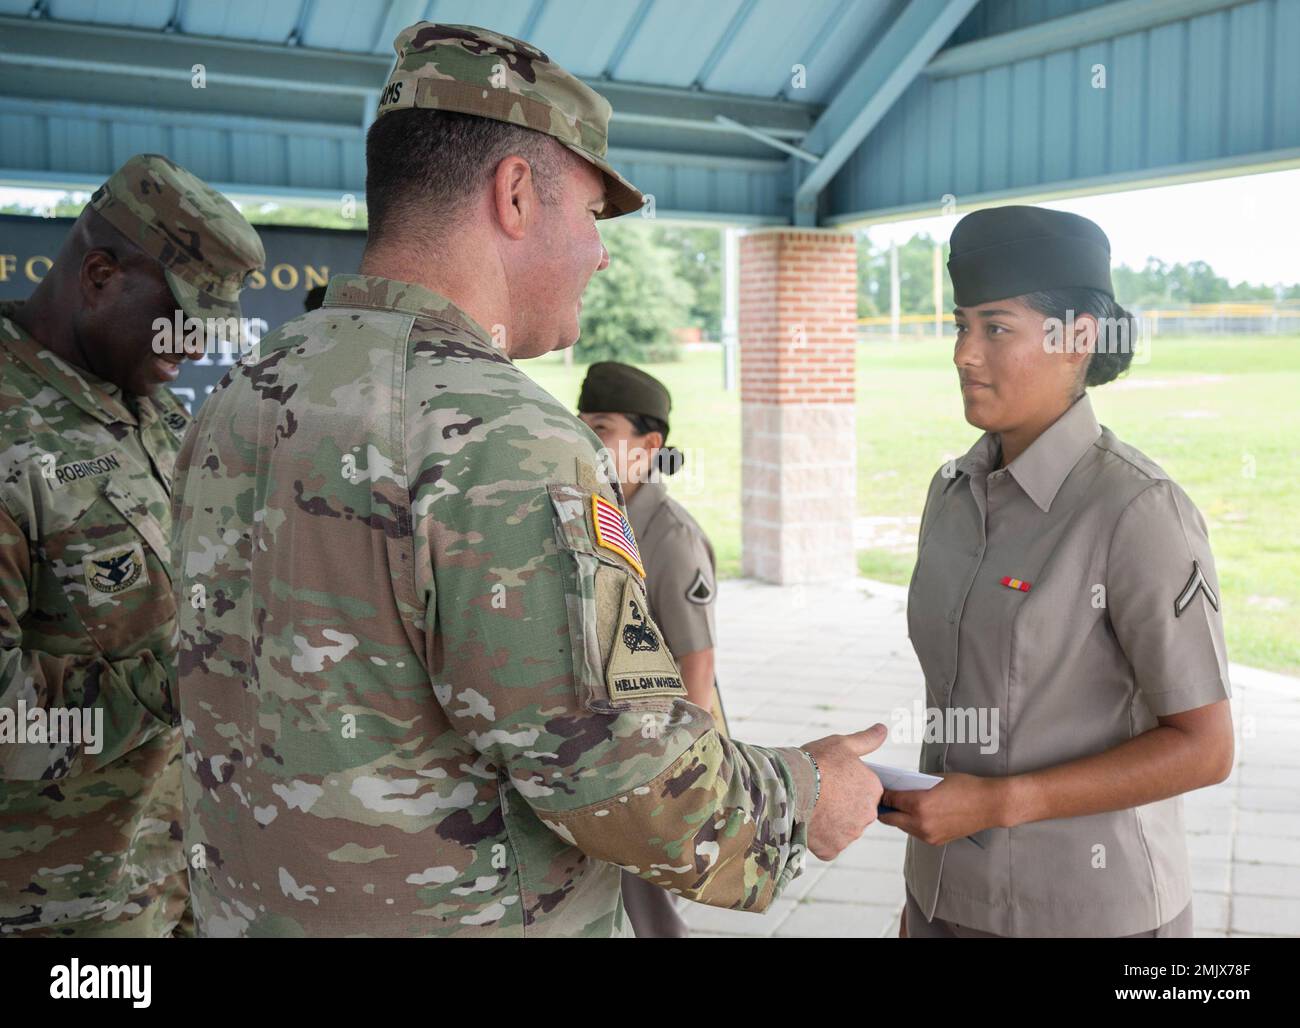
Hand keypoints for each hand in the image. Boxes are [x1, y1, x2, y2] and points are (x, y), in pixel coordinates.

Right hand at [801, 724, 886, 860]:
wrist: (791, 787)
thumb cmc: (817, 763)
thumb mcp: (842, 744)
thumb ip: (866, 740)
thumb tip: (882, 729)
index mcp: (873, 789)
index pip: (865, 789)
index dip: (846, 784)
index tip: (831, 779)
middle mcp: (867, 814)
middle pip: (856, 812)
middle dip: (841, 805)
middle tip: (820, 794)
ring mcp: (850, 834)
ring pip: (841, 829)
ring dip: (830, 822)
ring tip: (811, 807)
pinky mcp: (832, 849)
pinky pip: (827, 844)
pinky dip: (819, 837)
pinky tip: (808, 822)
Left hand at [878, 772, 1006, 845]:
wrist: (990, 804)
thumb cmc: (964, 786)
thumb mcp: (934, 779)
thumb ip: (913, 785)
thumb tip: (895, 786)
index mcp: (918, 804)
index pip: (888, 800)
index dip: (881, 793)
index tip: (876, 787)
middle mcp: (920, 823)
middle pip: (889, 818)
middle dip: (883, 808)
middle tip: (880, 798)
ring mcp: (927, 835)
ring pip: (901, 826)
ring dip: (897, 816)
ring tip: (896, 805)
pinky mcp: (935, 841)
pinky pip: (915, 832)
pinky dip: (911, 823)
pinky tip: (914, 813)